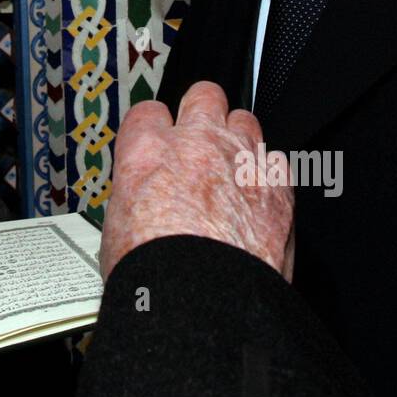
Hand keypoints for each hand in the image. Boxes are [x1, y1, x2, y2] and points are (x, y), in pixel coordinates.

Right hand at [100, 81, 294, 280]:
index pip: (149, 112)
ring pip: (245, 120)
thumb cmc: (156, 273)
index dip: (153, 128)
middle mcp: (197, 143)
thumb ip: (136, 196)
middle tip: (197, 137)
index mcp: (147, 151)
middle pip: (204, 95)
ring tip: (230, 168)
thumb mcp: (117, 227)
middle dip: (201, 111)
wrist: (205, 301)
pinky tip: (258, 198)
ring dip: (237, 138)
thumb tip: (140, 205)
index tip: (156, 141)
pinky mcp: (279, 186)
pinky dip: (268, 176)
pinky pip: (277, 162)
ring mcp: (242, 159)